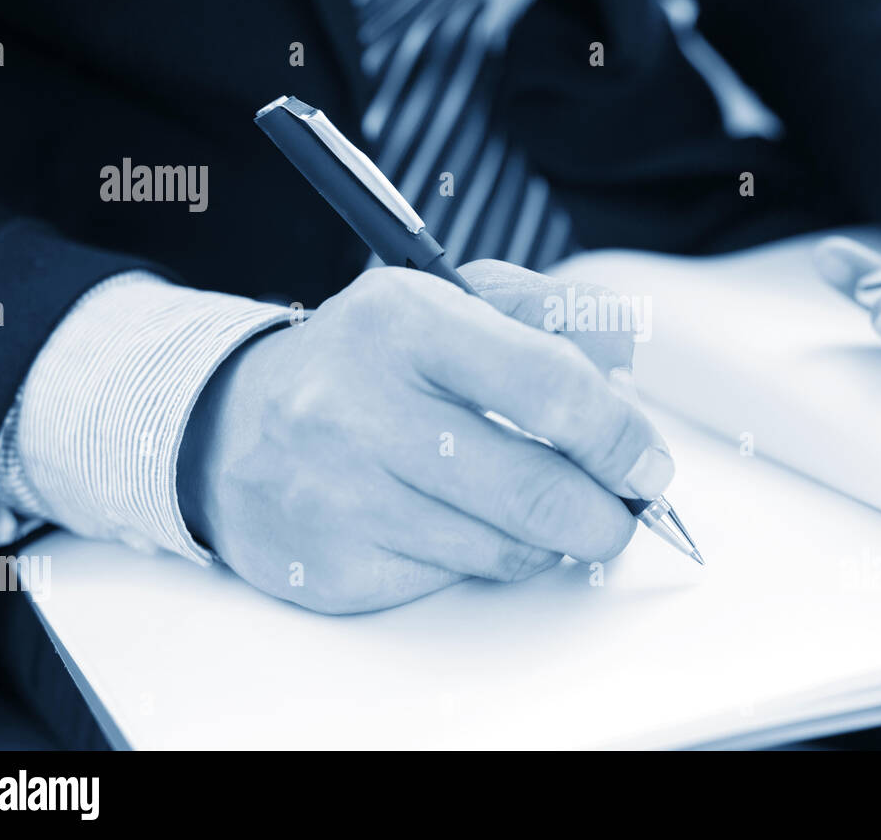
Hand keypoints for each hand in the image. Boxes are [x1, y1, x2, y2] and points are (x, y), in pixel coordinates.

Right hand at [177, 261, 672, 612]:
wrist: (230, 425)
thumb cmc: (365, 362)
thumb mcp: (445, 301)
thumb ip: (545, 316)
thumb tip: (626, 373)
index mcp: (405, 320)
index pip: (551, 386)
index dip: (621, 436)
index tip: (649, 463)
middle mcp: (362, 405)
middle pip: (536, 489)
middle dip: (606, 513)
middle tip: (621, 511)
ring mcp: (341, 493)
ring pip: (504, 547)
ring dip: (548, 538)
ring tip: (539, 509)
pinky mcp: (332, 564)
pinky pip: (452, 578)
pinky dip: (482, 558)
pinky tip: (461, 522)